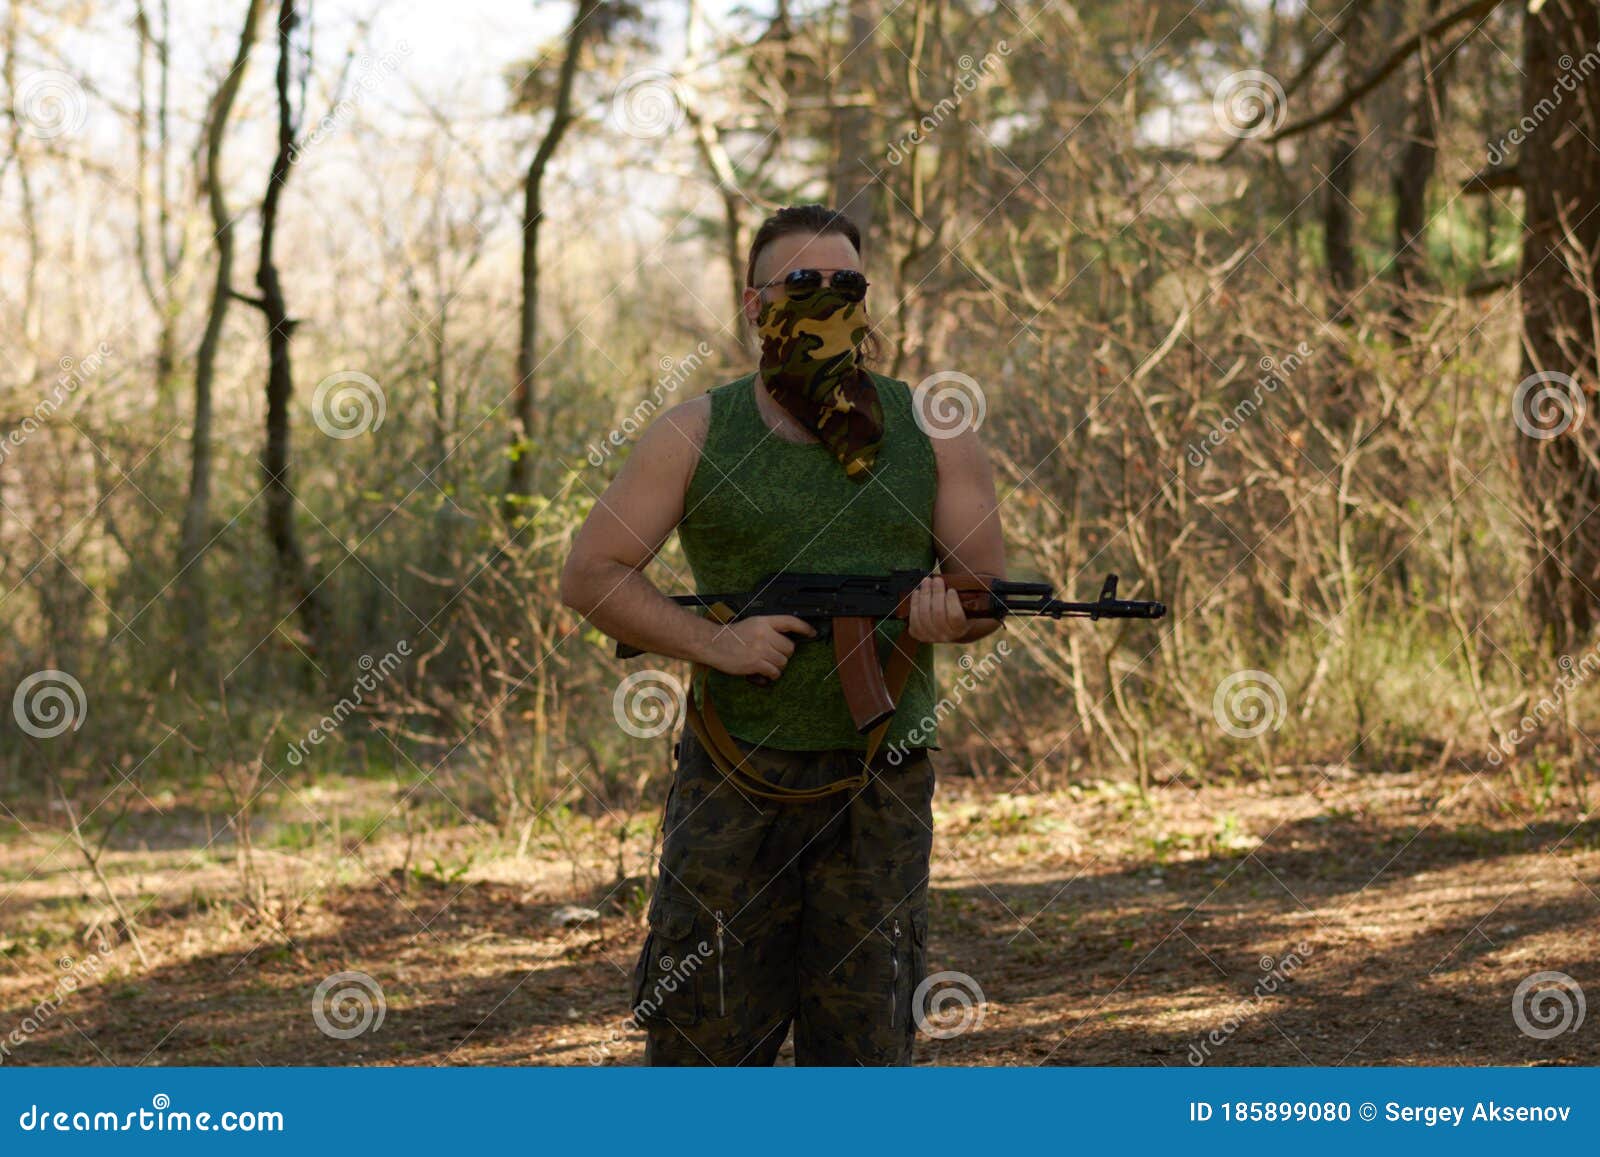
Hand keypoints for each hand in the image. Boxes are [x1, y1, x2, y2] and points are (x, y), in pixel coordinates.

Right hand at [702, 615, 816, 679]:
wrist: (712, 644)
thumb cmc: (730, 636)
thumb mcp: (751, 624)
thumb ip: (767, 630)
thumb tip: (784, 642)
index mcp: (764, 621)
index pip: (790, 621)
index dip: (804, 627)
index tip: (812, 633)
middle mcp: (764, 633)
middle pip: (789, 648)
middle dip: (783, 654)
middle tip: (771, 656)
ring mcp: (761, 648)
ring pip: (783, 662)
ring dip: (776, 666)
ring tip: (764, 664)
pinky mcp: (756, 662)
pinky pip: (774, 672)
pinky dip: (770, 675)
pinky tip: (761, 674)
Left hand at [907, 575, 967, 642]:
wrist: (946, 626)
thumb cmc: (957, 610)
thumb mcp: (965, 606)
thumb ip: (962, 597)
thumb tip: (951, 582)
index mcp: (960, 629)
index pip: (955, 616)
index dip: (952, 602)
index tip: (951, 589)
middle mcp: (945, 636)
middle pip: (938, 614)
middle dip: (936, 593)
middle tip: (937, 579)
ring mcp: (930, 637)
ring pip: (924, 615)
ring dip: (924, 595)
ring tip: (926, 581)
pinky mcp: (918, 634)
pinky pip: (913, 618)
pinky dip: (914, 603)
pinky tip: (917, 592)